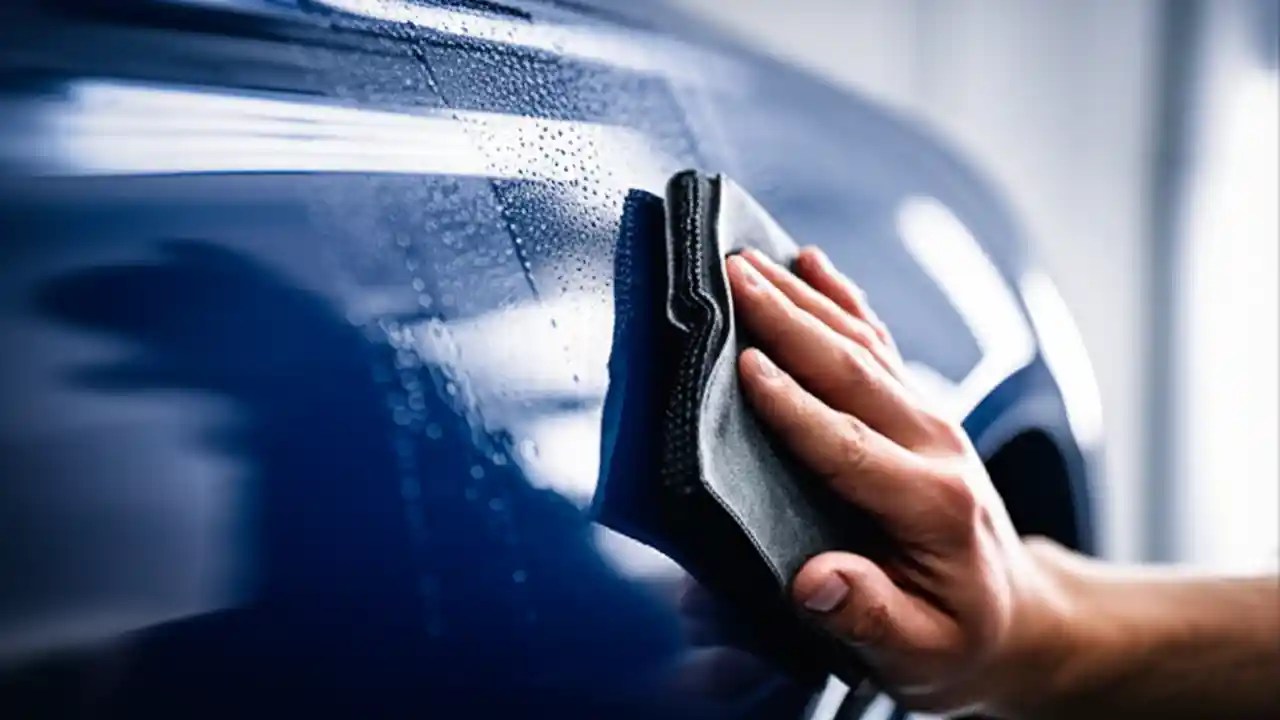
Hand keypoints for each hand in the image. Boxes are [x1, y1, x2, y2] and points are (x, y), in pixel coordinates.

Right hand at [726, 248, 1069, 713]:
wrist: (1019, 619)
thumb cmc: (961, 640)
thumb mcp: (920, 654)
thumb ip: (870, 615)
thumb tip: (813, 582)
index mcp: (931, 505)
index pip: (848, 445)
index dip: (792, 405)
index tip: (745, 363)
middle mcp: (935, 448)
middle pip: (852, 371)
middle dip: (788, 320)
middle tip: (733, 276)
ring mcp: (930, 422)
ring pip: (861, 344)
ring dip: (803, 299)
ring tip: (751, 261)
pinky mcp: (919, 413)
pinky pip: (876, 342)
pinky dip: (842, 299)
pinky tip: (813, 265)